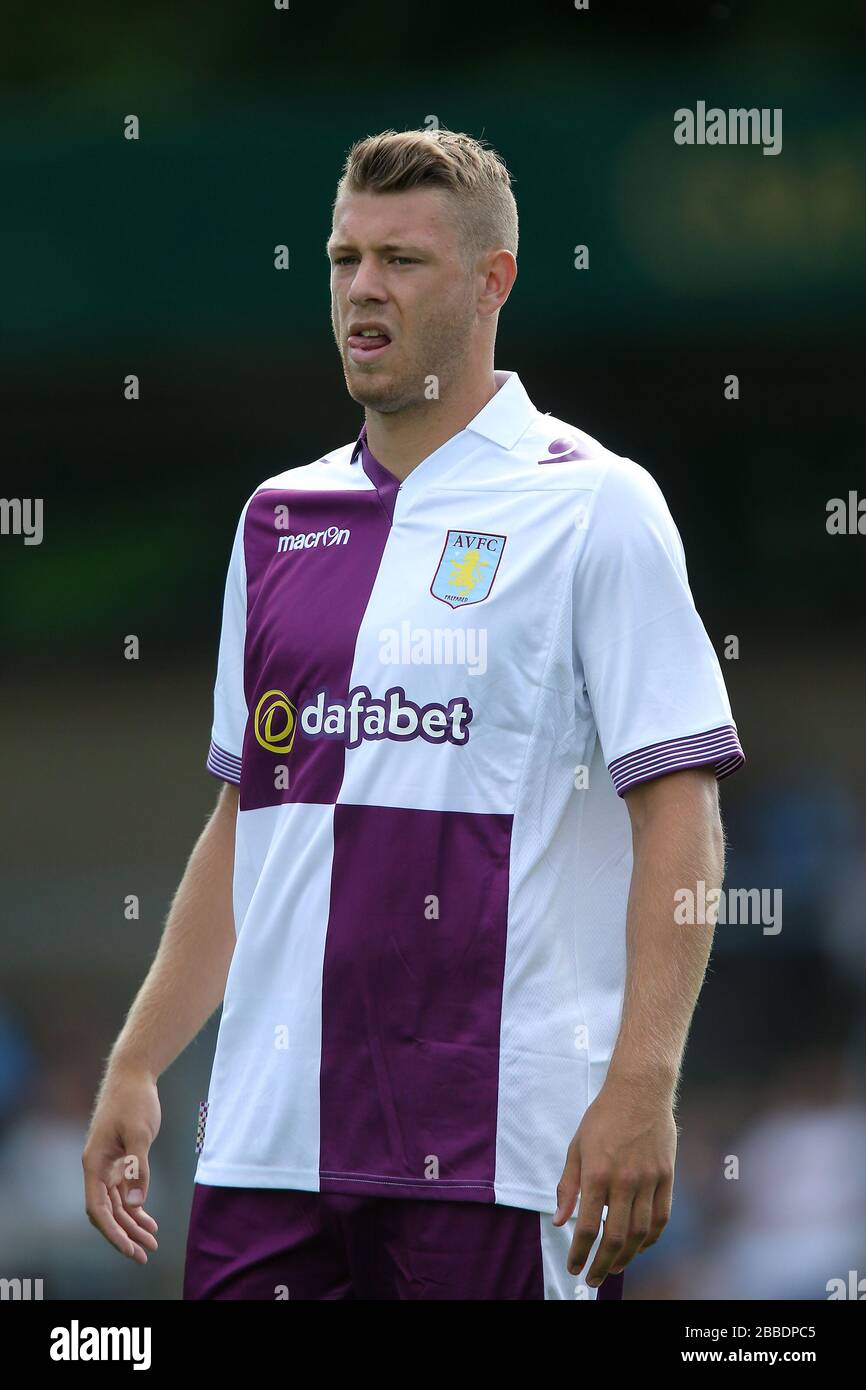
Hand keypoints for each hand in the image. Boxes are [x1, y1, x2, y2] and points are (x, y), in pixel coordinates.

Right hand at [82, 1064, 160, 1262]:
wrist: (134, 1075)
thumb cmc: (133, 1100)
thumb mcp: (139, 1134)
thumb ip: (138, 1168)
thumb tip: (135, 1202)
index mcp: (95, 1164)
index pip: (98, 1208)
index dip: (112, 1231)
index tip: (129, 1248)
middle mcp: (98, 1168)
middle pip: (108, 1211)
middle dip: (125, 1234)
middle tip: (146, 1254)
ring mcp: (109, 1165)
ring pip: (118, 1204)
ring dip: (133, 1223)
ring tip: (152, 1241)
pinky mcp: (121, 1160)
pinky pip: (125, 1191)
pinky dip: (136, 1206)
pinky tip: (149, 1220)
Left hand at [553, 1080, 675, 1287]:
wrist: (640, 1091)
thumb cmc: (603, 1118)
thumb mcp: (576, 1147)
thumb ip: (568, 1187)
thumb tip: (559, 1222)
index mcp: (597, 1172)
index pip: (587, 1226)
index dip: (580, 1252)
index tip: (574, 1267)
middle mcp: (624, 1180)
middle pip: (616, 1236)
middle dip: (602, 1263)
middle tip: (593, 1278)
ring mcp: (649, 1180)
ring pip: (641, 1232)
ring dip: (627, 1256)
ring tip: (614, 1266)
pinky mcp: (666, 1177)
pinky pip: (661, 1218)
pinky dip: (651, 1239)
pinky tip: (640, 1246)